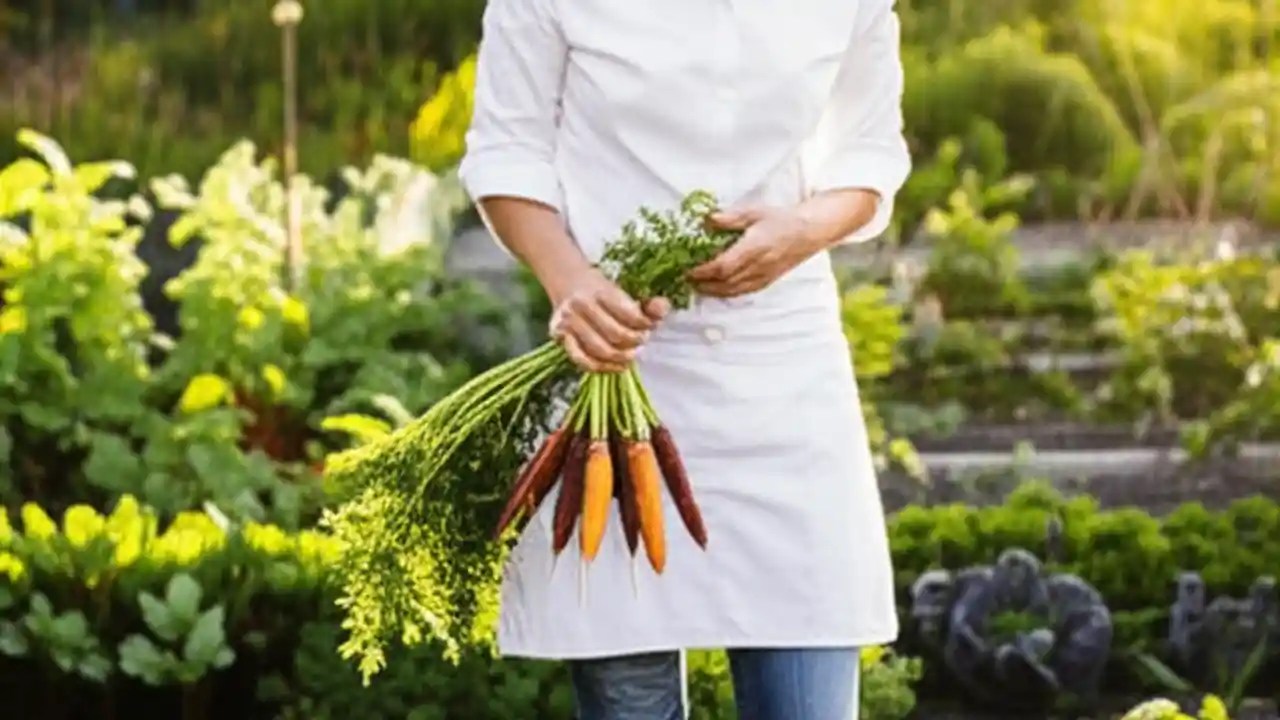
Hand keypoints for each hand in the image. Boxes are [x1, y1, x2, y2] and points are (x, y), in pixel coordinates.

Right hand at [548, 268, 670, 372]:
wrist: (570, 285)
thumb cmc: (604, 294)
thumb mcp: (628, 293)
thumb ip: (649, 304)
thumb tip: (661, 309)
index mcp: (600, 290)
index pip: (628, 314)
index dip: (643, 325)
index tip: (648, 327)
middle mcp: (581, 305)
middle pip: (615, 334)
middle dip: (633, 342)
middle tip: (641, 343)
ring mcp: (568, 322)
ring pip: (599, 349)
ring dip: (620, 357)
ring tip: (632, 356)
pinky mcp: (561, 337)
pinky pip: (582, 359)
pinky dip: (601, 367)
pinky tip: (617, 367)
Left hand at [687, 205, 821, 297]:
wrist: (809, 232)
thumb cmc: (781, 219)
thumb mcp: (754, 212)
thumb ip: (730, 218)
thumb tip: (707, 219)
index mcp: (754, 247)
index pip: (723, 266)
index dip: (704, 271)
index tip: (688, 270)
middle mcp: (758, 265)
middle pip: (725, 282)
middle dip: (704, 284)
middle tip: (686, 280)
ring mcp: (764, 276)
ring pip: (734, 290)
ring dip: (713, 291)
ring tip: (698, 287)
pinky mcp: (767, 281)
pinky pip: (744, 292)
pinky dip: (728, 293)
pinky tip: (718, 290)